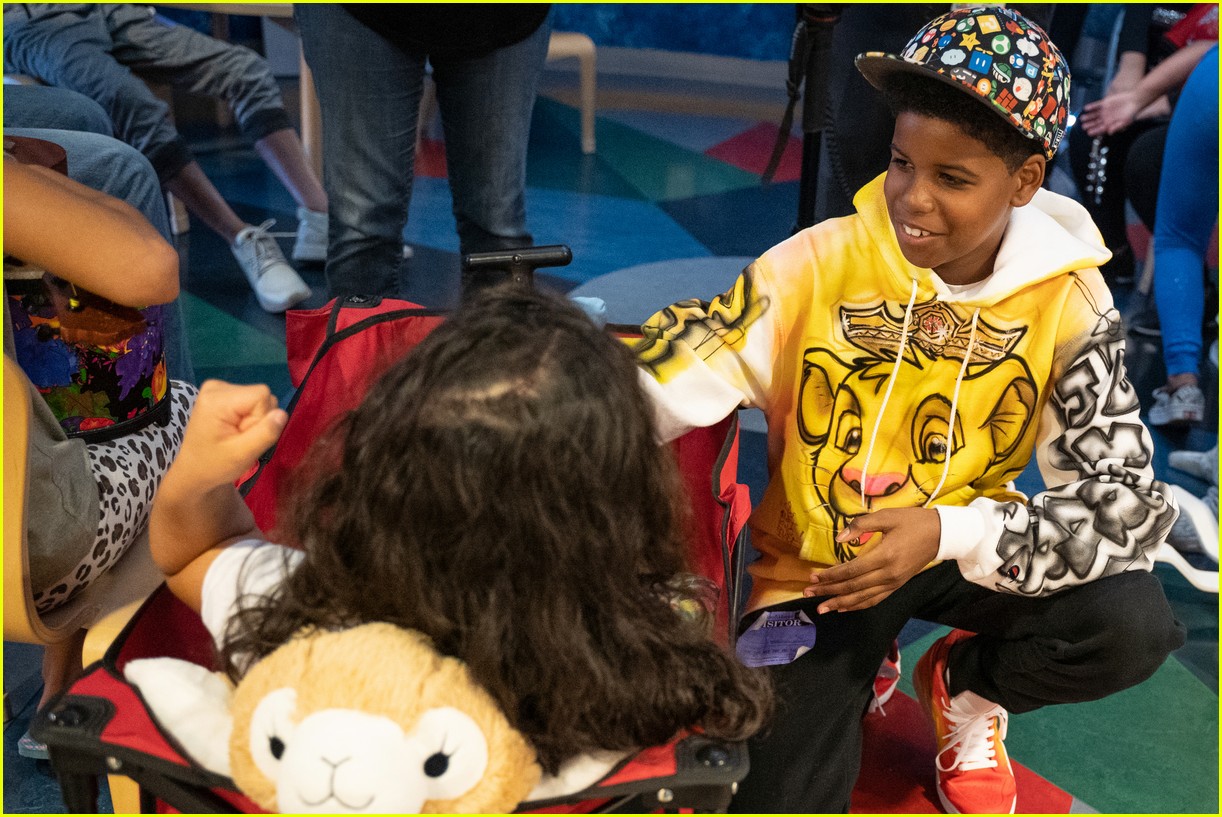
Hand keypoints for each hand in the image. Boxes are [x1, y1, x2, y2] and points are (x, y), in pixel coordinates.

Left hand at [171, 380, 286, 490]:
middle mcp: (216, 387)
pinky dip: (248, 417)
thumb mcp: (242, 455)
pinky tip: (233, 428)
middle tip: (240, 438)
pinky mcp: (222, 393)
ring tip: (236, 435)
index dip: (262, 418)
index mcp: (217, 399)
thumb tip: (283, 413)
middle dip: (258, 419)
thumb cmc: (215, 465)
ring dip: (254, 419)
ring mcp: (218, 388)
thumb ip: (265, 433)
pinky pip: (251, 400)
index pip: (262, 396)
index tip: (246, 436)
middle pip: (261, 396)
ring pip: (258, 398)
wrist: (194, 469)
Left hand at [803, 507, 940, 612]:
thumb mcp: (886, 516)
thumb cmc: (912, 521)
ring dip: (840, 603)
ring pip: (862, 598)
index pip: (851, 570)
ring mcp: (893, 583)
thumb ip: (860, 525)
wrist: (941, 534)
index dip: (830, 575)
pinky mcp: (897, 586)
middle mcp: (888, 574)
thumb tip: (838, 538)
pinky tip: (844, 607)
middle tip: (808, 594)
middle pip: (853, 587)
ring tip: (821, 608)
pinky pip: (874, 600)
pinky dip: (858, 605)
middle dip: (829, 591)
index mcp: (884, 556)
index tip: (812, 577)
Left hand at [1079, 92, 1141, 136]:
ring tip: (1082, 118)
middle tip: (1084, 126)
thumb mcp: (1125, 122)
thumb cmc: (1132, 113)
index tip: (1089, 132)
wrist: (1135, 100)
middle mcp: (1106, 117)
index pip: (1100, 129)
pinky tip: (1086, 108)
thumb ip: (1117, 127)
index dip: (1094, 131)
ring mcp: (1105, 110)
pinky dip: (1092, 107)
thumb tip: (1110, 132)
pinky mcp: (1105, 103)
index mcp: (1110, 123)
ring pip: (1094, 114)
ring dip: (1088, 116)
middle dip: (1089, 124)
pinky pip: (1096, 105)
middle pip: (1095, 122)